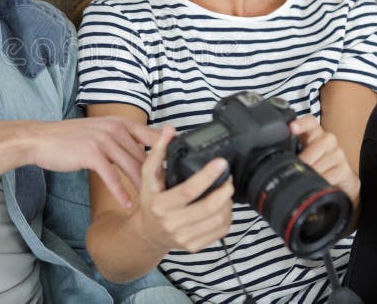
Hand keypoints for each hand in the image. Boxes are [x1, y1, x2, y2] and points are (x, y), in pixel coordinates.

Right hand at [27, 116, 160, 207]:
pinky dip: (121, 192)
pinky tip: (128, 204)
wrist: (41, 139)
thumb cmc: (70, 138)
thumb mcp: (99, 131)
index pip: (151, 135)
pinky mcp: (91, 154)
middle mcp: (114, 128)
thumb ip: (120, 139)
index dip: (166, 151)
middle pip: (143, 154)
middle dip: (156, 174)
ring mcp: (103, 140)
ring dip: (143, 186)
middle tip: (167, 192)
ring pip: (131, 166)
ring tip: (152, 202)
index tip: (179, 167)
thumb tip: (141, 152)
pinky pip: (111, 177)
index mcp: (119, 122)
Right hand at [135, 125, 233, 252]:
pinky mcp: (194, 246)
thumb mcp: (148, 176)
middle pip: (208, 208)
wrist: (148, 232)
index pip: (189, 190)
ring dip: (227, 203)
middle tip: (228, 179)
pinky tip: (222, 207)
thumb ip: (158, 151)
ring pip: (217, 220)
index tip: (220, 163)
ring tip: (225, 192)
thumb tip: (169, 130)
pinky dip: (227, 218)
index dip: (208, 176)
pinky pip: (219, 232)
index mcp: (160, 205)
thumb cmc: (150, 201)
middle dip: (225, 191)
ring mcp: (184, 237)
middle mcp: (172, 223)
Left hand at [291, 115, 360, 204]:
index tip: (292, 128)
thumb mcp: (299, 158)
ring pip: (324, 160)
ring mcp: (338, 154)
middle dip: (306, 159)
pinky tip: (319, 184)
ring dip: (313, 172)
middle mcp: (327, 140)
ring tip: (308, 178)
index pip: (310, 122)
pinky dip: (322, 181)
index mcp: (313, 134)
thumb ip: (288, 152)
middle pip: (318, 143)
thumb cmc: (314, 167)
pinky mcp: (345, 169)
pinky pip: (331, 175)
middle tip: (299, 168)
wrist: (337, 184)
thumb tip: (272, 157)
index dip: (302, 123)